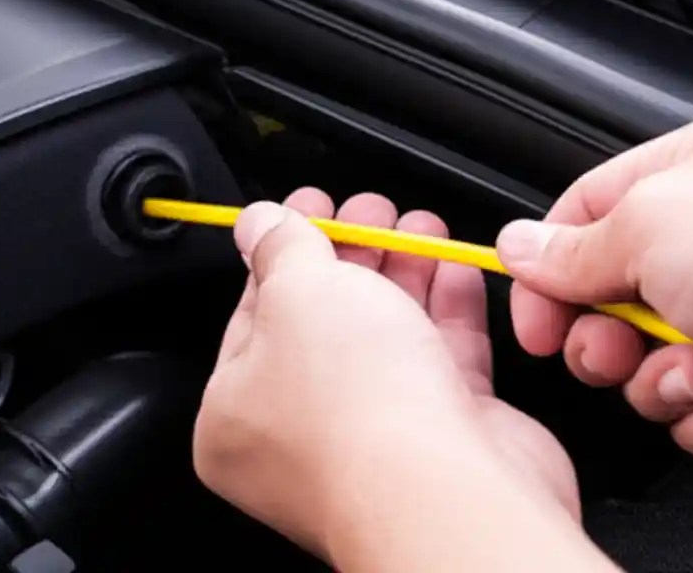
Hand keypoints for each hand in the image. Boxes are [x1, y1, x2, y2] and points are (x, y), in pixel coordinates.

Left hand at [193, 190, 578, 559]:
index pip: (254, 312)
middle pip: (327, 318)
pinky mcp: (444, 432)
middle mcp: (304, 432)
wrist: (446, 490)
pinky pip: (443, 356)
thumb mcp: (297, 292)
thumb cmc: (355, 408)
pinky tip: (455, 265)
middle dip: (355, 253)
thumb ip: (282, 246)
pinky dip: (449, 306)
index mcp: (237, 412)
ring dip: (406, 270)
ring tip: (420, 224)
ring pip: (390, 333)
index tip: (313, 204)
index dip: (286, 248)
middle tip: (372, 209)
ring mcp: (378, 434)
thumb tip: (261, 221)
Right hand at [497, 114, 692, 461]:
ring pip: (647, 373)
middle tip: (614, 345)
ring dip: (663, 381)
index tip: (533, 318)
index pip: (582, 223)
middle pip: (605, 309)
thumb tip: (520, 246)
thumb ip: (574, 249)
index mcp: (682, 181)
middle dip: (601, 342)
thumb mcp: (651, 223)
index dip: (547, 275)